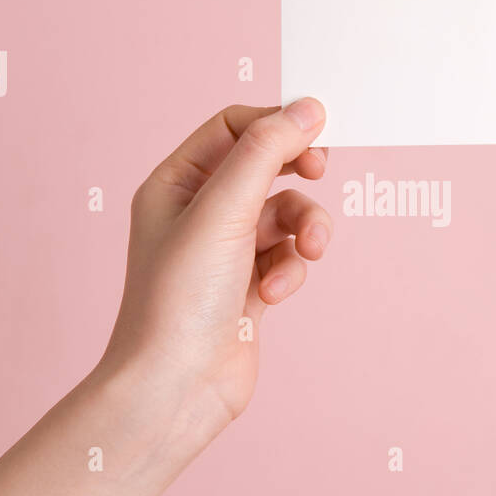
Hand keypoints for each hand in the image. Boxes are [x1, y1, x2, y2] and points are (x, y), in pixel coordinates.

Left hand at [95, 99, 331, 460]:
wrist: (174, 388)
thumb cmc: (179, 300)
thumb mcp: (224, 211)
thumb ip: (267, 152)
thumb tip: (308, 108)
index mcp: (175, 183)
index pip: (233, 128)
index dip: (276, 124)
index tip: (317, 132)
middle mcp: (198, 213)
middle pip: (267, 166)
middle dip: (298, 174)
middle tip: (321, 172)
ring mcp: (225, 251)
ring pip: (286, 214)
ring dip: (305, 229)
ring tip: (308, 251)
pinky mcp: (250, 286)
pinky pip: (288, 257)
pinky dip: (290, 271)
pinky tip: (273, 295)